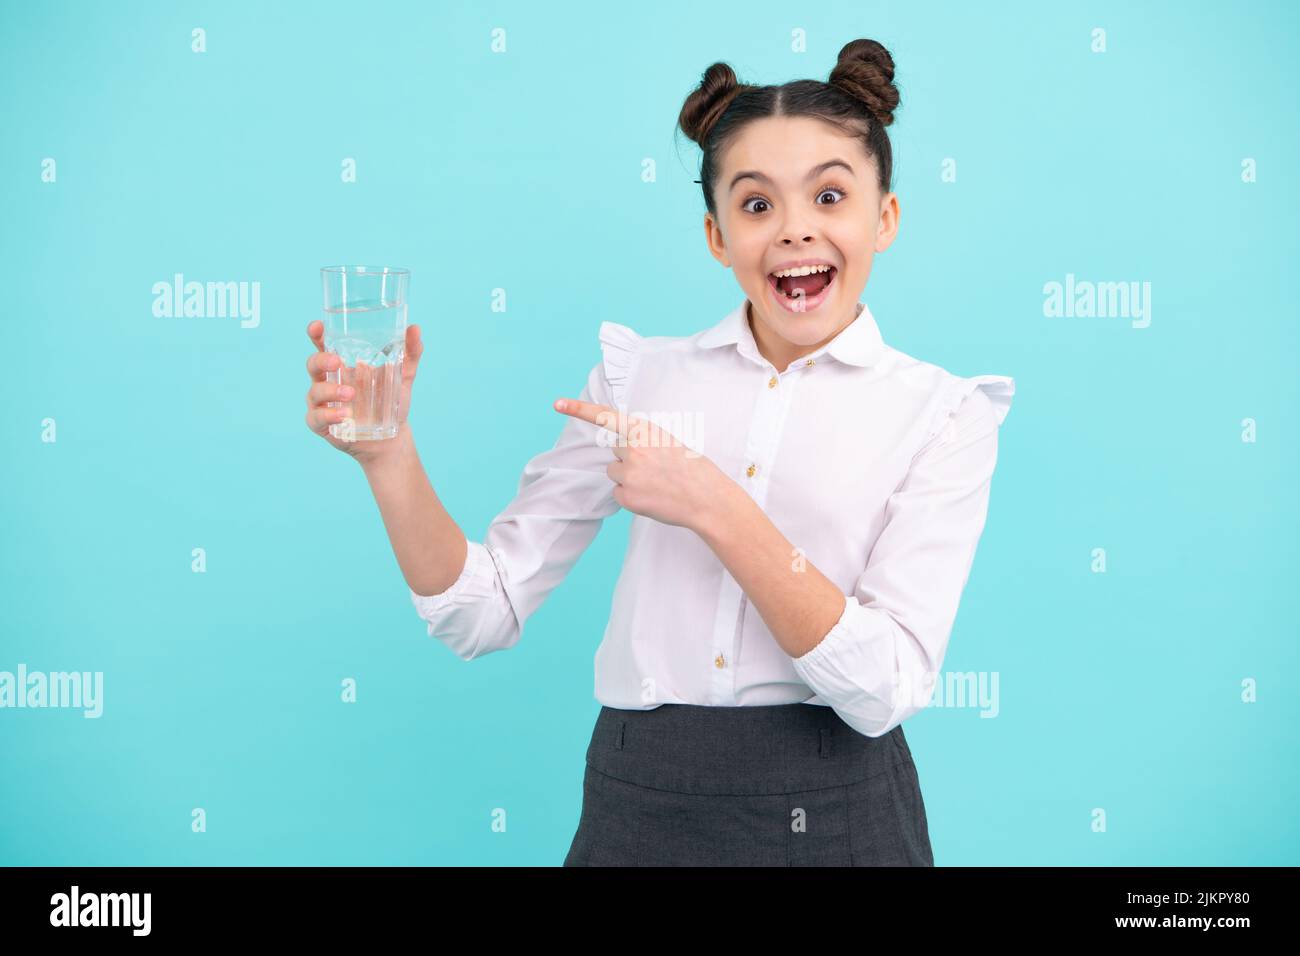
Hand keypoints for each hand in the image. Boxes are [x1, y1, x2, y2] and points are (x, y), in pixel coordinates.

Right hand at [304, 320, 423, 463]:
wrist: (391, 437)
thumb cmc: (391, 401)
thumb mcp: (404, 375)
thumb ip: (410, 352)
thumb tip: (415, 328)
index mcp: (341, 365)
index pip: (322, 345)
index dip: (316, 334)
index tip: (317, 326)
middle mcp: (327, 381)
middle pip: (313, 364)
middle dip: (321, 360)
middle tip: (338, 362)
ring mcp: (322, 403)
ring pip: (315, 391)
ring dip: (330, 390)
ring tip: (351, 394)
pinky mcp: (322, 424)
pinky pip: (316, 418)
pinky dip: (329, 415)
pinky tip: (344, 416)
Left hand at [553, 397, 731, 533]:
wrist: (706, 498)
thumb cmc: (691, 469)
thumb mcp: (668, 441)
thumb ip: (643, 438)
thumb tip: (622, 448)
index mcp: (644, 430)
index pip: (605, 416)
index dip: (579, 409)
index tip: (557, 404)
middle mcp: (633, 448)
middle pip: (614, 451)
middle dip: (629, 458)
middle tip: (656, 467)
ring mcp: (629, 473)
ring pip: (615, 473)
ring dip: (629, 478)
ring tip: (656, 483)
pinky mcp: (627, 497)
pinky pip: (618, 494)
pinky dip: (632, 497)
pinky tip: (653, 497)